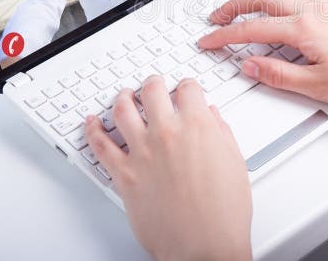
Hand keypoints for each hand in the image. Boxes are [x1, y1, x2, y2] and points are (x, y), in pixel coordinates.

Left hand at [84, 76, 251, 260]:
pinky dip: (93, 129)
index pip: (188, 88)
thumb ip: (221, 133)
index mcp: (198, 126)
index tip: (186, 89)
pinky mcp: (124, 175)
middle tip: (154, 85)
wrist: (204, 246)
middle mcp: (167, 133)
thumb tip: (212, 118)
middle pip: (152, 90)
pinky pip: (100, 145)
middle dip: (154, 83)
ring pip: (122, 109)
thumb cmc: (223, 213)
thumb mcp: (235, 163)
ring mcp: (142, 152)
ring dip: (122, 97)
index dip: (187, 86)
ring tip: (124, 95)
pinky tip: (92, 123)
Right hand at [198, 0, 327, 110]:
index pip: (253, 28)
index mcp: (305, 29)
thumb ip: (278, 75)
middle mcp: (315, 11)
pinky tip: (286, 1)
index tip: (208, 40)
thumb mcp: (316, 87)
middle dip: (234, 5)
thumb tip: (249, 65)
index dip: (225, 35)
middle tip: (216, 18)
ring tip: (243, 5)